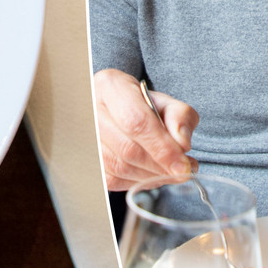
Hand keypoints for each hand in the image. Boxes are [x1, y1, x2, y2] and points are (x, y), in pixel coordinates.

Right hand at [94, 68, 199, 190]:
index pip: (136, 122)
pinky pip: (114, 179)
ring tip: (169, 169)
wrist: (110, 110)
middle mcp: (90, 110)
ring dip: (152, 176)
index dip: (162, 147)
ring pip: (121, 168)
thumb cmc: (138, 104)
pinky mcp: (86, 159)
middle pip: (128, 149)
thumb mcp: (164, 101)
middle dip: (160, 165)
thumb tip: (182, 144)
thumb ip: (180, 116)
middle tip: (182, 170)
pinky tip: (150, 172)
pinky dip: (138, 181)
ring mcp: (84, 136)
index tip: (183, 164)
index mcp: (110, 86)